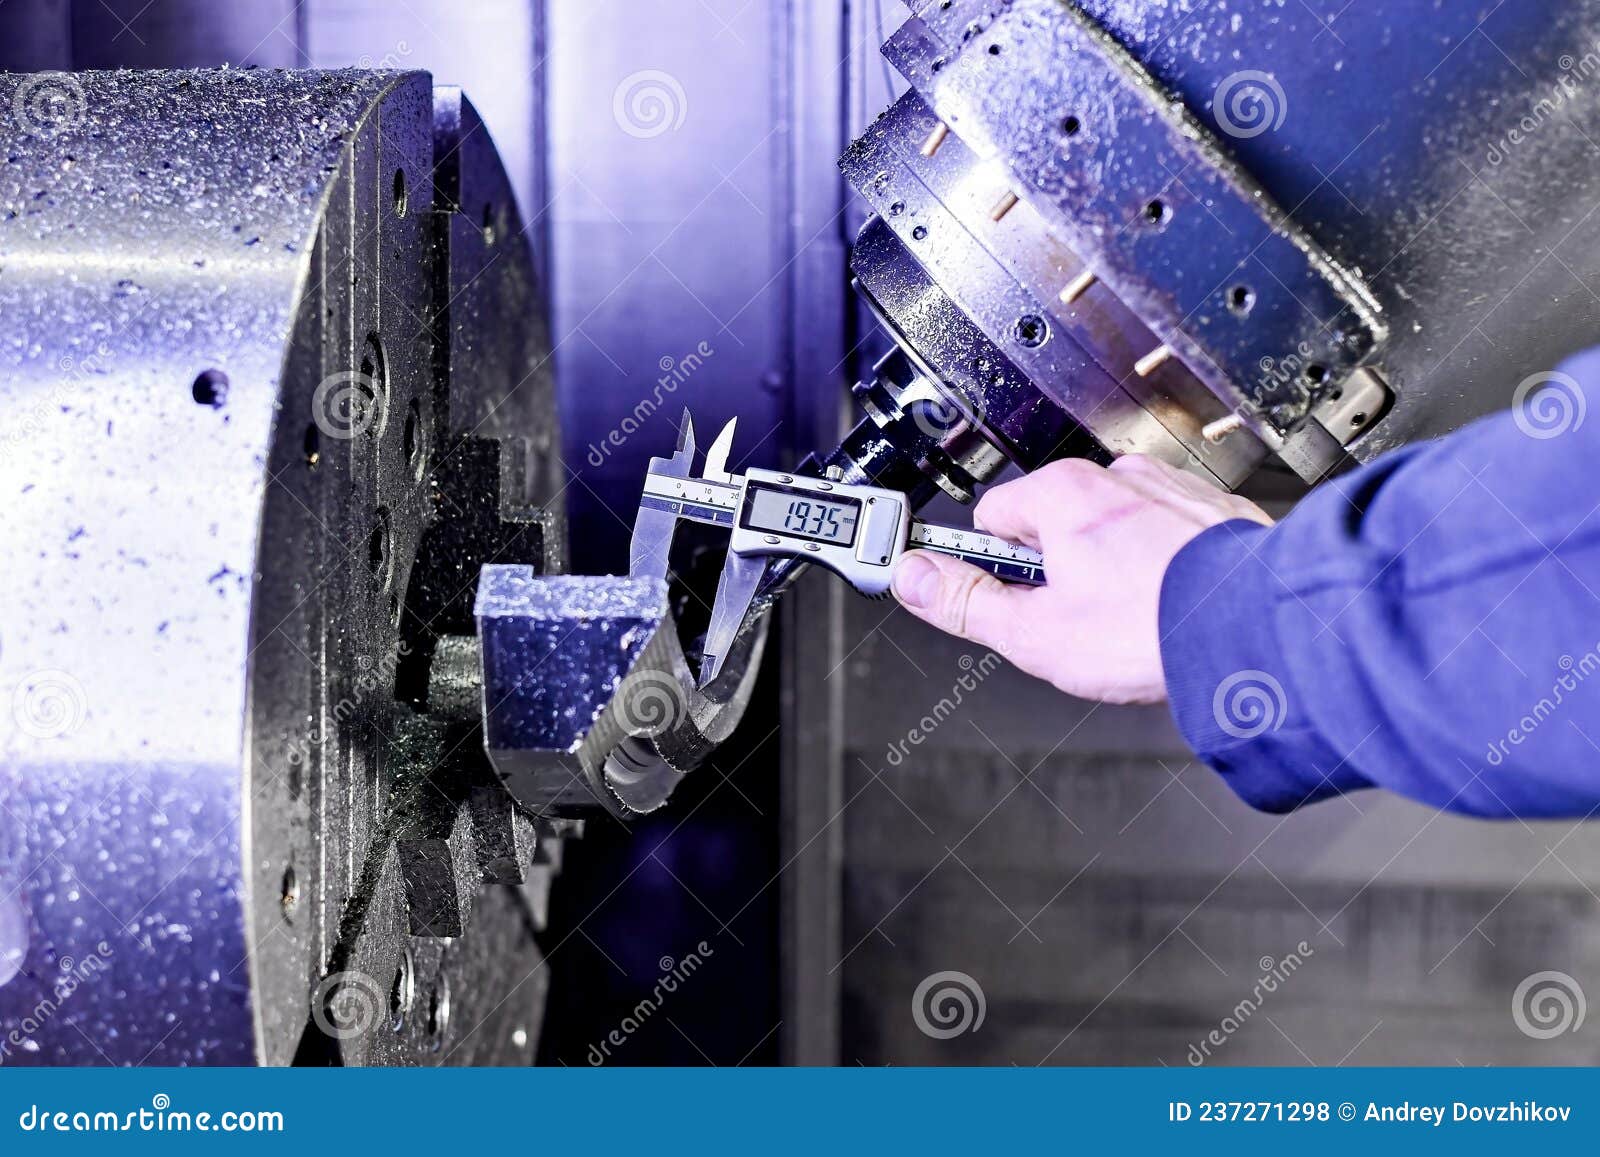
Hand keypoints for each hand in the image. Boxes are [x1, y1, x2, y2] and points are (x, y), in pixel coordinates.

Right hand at [890, 455, 1273, 703]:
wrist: (1259, 634)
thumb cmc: (1155, 630)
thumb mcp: (1035, 633)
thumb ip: (965, 602)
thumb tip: (914, 578)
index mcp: (1063, 495)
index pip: (991, 516)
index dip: (990, 566)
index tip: (993, 592)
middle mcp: (1118, 478)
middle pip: (1053, 522)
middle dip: (1056, 570)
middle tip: (1074, 621)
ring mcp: (1170, 491)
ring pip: (1112, 528)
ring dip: (1111, 566)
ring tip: (1130, 618)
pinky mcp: (1214, 512)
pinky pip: (1166, 534)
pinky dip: (1161, 563)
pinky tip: (1169, 604)